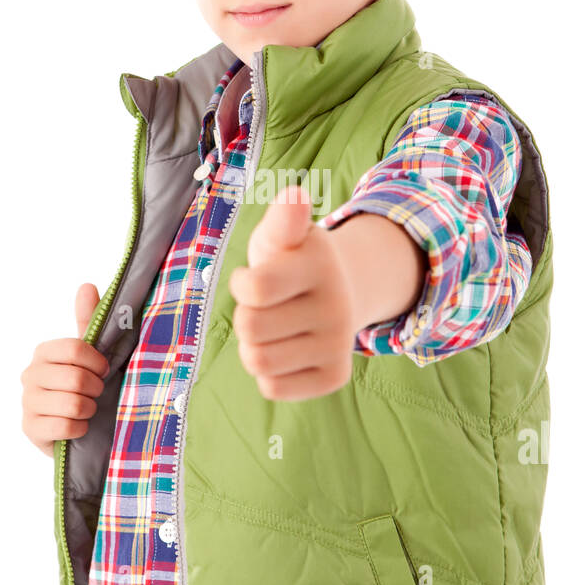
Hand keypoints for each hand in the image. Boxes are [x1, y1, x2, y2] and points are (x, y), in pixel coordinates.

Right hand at [20, 283, 109, 455]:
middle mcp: (30, 374)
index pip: (74, 348)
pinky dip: (80, 428)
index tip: (105, 369)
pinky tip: (78, 426)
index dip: (97, 361)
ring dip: (89, 409)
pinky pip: (65, 426)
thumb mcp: (93, 354)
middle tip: (96, 392)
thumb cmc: (88, 385)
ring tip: (88, 408)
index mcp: (45, 351)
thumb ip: (90, 321)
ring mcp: (27, 402)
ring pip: (72, 403)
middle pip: (75, 378)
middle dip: (95, 388)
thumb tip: (86, 285)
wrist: (81, 427)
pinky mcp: (30, 429)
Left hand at [227, 185, 357, 401]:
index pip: (254, 290)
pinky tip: (286, 351)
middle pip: (251, 330)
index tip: (253, 277)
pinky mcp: (335, 377)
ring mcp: (339, 345)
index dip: (242, 284)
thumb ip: (281, 220)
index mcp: (320, 265)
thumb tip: (293, 196)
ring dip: (253, 347)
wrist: (342, 292)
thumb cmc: (292, 261)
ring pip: (258, 363)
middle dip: (246, 317)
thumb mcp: (281, 236)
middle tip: (265, 307)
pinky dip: (269, 373)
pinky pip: (273, 388)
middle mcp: (337, 307)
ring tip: (272, 329)